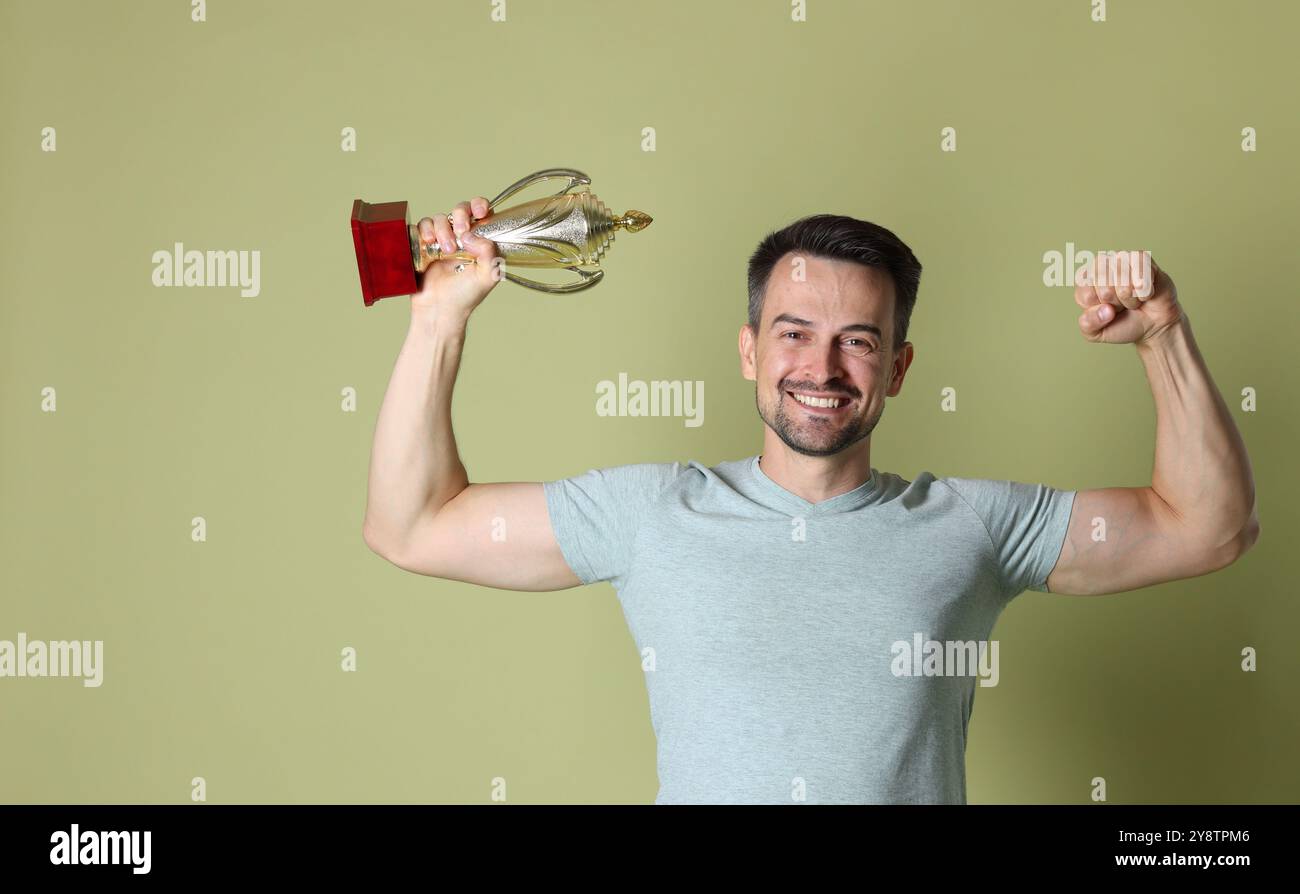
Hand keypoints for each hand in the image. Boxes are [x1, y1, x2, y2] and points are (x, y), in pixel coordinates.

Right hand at [410, 195, 502, 323]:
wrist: (439, 310)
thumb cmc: (465, 297)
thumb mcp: (487, 276)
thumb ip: (489, 253)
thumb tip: (472, 234)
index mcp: (479, 242)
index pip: (481, 214)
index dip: (480, 206)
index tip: (480, 212)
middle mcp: (461, 238)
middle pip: (460, 210)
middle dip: (460, 216)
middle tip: (462, 233)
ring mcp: (441, 240)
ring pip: (440, 218)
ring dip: (443, 230)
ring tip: (446, 250)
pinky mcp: (423, 245)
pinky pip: (422, 226)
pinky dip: (425, 230)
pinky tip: (429, 242)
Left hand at [1075, 251, 1183, 345]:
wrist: (1152, 325)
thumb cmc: (1121, 323)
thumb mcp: (1096, 333)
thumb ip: (1089, 324)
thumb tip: (1105, 310)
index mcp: (1084, 281)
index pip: (1086, 295)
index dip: (1099, 309)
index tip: (1106, 310)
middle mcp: (1100, 266)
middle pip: (1104, 287)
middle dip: (1116, 303)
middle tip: (1121, 305)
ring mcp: (1121, 259)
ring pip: (1123, 281)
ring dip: (1131, 298)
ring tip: (1132, 299)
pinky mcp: (1142, 258)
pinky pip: (1141, 277)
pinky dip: (1145, 292)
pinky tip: (1144, 293)